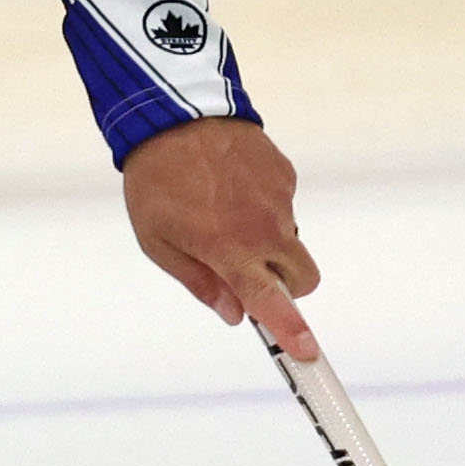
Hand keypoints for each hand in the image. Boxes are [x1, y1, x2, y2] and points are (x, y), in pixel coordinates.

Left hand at [121, 117, 322, 360]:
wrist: (172, 113)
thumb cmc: (156, 181)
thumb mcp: (158, 241)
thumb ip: (199, 282)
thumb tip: (233, 314)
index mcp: (231, 250)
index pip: (272, 302)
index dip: (291, 331)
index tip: (308, 352)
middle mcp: (265, 228)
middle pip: (304, 277)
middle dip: (287, 284)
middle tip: (251, 271)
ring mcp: (280, 199)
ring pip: (290, 237)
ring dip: (267, 238)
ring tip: (222, 210)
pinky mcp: (285, 174)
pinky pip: (282, 204)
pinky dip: (263, 205)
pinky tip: (230, 185)